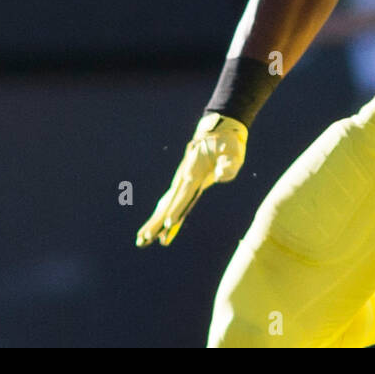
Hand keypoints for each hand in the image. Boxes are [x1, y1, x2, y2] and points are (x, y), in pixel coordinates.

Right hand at [136, 112, 247, 246]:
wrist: (217, 131)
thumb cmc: (227, 144)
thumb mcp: (234, 151)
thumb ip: (229, 164)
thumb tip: (219, 173)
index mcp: (195, 171)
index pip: (185, 194)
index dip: (177, 209)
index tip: (169, 223)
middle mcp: (184, 178)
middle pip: (169, 204)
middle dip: (157, 223)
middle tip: (143, 240)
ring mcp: (182, 181)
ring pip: (165, 205)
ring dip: (154, 223)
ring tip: (141, 241)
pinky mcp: (184, 184)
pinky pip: (171, 203)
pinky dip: (162, 217)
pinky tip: (158, 233)